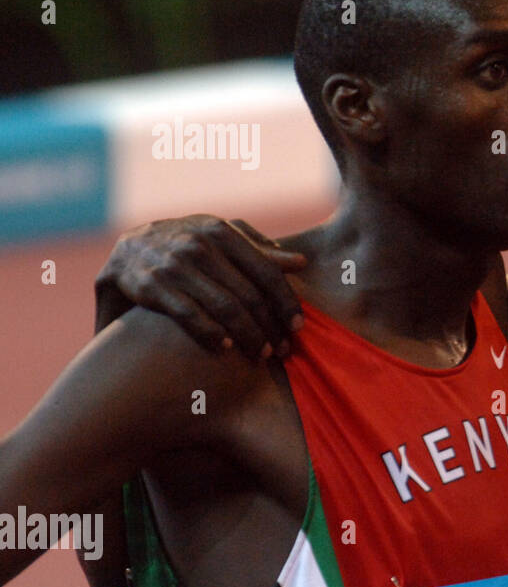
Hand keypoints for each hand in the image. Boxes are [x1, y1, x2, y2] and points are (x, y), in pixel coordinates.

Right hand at [93, 215, 307, 359]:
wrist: (126, 250)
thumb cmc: (186, 247)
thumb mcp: (220, 240)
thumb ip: (258, 251)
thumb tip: (301, 262)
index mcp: (221, 231)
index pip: (266, 271)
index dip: (286, 302)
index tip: (299, 327)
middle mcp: (199, 245)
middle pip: (249, 294)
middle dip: (270, 326)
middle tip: (282, 350)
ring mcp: (173, 265)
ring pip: (225, 308)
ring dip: (248, 336)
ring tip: (261, 355)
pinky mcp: (150, 286)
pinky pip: (190, 316)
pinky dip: (212, 334)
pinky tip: (226, 349)